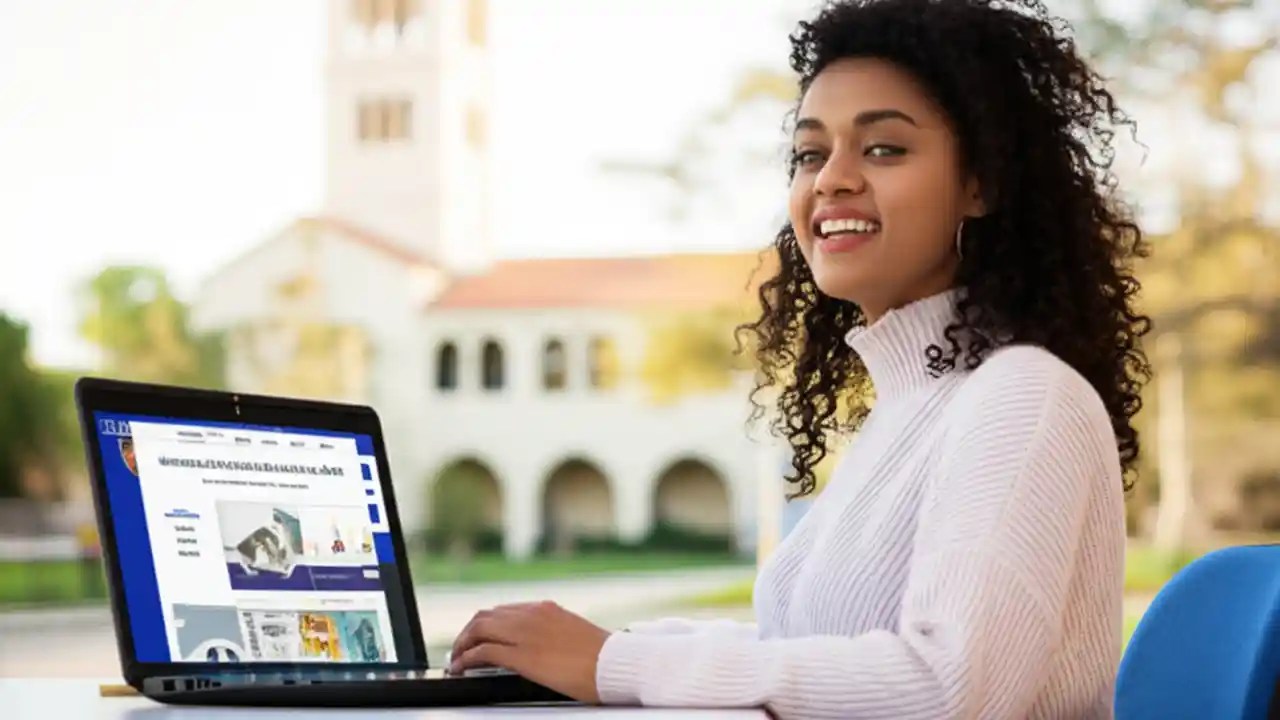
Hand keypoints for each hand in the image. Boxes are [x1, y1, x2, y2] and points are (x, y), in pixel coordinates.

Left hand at [449, 600, 611, 703]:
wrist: (615, 664)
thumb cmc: (602, 656)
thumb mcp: (573, 634)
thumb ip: (551, 632)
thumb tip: (540, 645)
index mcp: (545, 608)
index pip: (504, 611)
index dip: (485, 624)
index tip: (478, 636)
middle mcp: (532, 615)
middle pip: (485, 616)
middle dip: (468, 633)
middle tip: (461, 648)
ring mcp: (526, 634)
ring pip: (479, 629)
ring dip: (462, 644)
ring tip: (456, 659)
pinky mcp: (523, 656)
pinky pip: (483, 652)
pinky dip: (466, 659)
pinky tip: (461, 668)